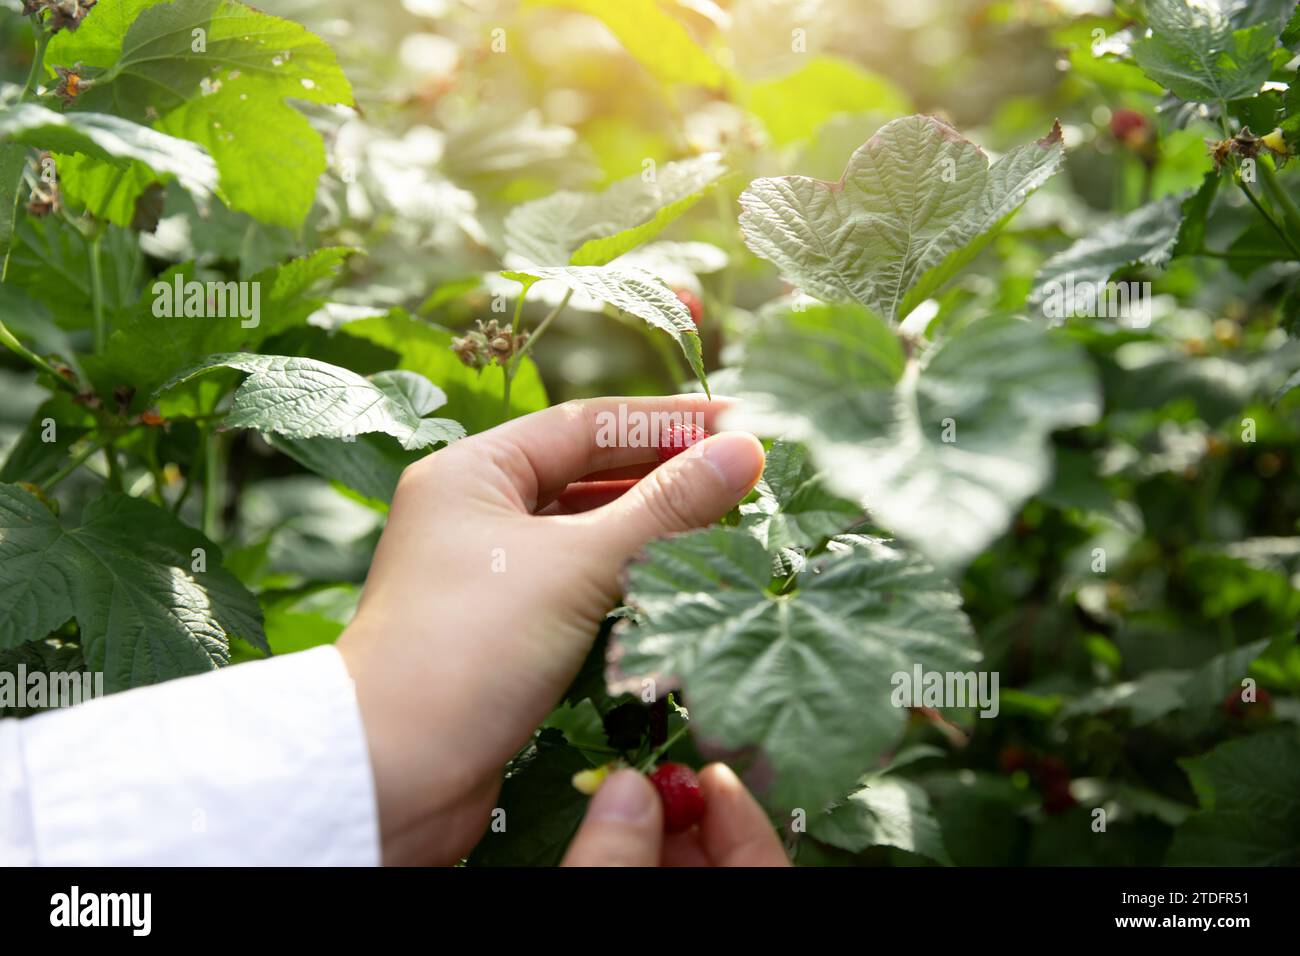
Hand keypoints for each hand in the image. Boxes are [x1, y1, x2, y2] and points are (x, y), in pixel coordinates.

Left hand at [335, 397, 765, 864]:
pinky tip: (676, 578)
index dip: (665, 421)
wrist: (393, 772)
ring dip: (649, 527)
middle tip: (741, 472)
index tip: (737, 421)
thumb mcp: (576, 566)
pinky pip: (576, 583)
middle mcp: (474, 512)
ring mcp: (485, 572)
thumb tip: (743, 451)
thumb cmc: (470, 648)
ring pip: (583, 531)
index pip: (585, 424)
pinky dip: (625, 576)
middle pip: (586, 473)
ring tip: (725, 519)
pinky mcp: (501, 628)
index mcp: (473, 472)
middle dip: (663, 472)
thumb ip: (664, 508)